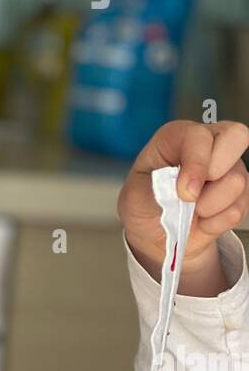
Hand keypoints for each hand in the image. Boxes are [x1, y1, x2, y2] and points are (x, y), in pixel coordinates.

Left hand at [118, 120, 248, 276]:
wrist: (155, 234)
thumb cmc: (143, 205)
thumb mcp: (133, 197)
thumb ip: (156, 188)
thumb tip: (187, 190)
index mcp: (178, 137)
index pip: (200, 136)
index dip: (196, 164)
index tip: (184, 193)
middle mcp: (209, 144)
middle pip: (237, 136)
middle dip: (215, 173)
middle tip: (190, 197)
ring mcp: (228, 167)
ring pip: (238, 180)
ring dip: (209, 206)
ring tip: (189, 211)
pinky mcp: (239, 193)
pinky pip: (239, 208)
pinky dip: (216, 223)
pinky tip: (201, 221)